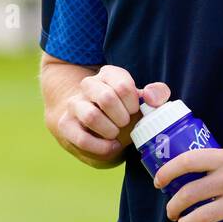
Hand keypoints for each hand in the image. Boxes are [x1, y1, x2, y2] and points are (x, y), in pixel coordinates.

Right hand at [53, 65, 169, 159]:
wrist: (97, 125)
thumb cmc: (124, 110)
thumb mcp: (143, 100)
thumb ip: (157, 94)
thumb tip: (151, 97)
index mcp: (109, 74)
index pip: (122, 85)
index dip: (133, 103)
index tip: (135, 111)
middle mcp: (88, 85)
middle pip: (106, 98)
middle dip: (122, 117)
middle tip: (125, 123)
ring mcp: (74, 104)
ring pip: (91, 116)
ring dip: (110, 130)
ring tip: (116, 134)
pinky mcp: (66, 124)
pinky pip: (82, 138)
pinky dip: (102, 147)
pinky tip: (111, 146)